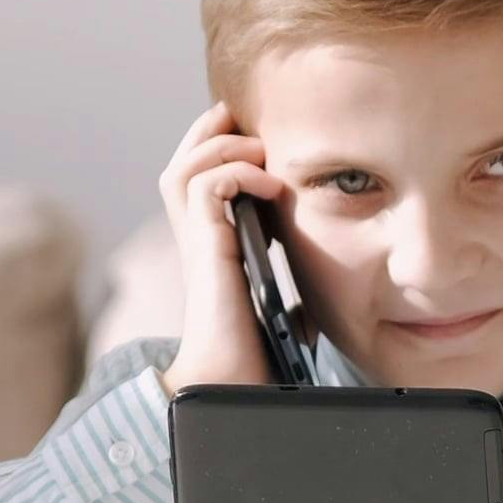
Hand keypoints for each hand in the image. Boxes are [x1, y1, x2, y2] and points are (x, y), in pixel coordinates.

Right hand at [154, 101, 296, 395]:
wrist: (234, 381)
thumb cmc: (259, 354)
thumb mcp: (284, 311)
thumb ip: (294, 295)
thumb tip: (320, 301)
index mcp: (212, 245)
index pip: (202, 178)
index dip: (225, 149)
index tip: (266, 139)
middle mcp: (197, 237)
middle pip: (182, 161)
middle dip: (214, 132)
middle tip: (253, 122)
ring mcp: (197, 240)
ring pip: (185, 166)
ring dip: (224, 146)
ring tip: (263, 152)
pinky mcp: (205, 246)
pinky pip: (205, 185)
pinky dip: (237, 171)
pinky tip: (271, 185)